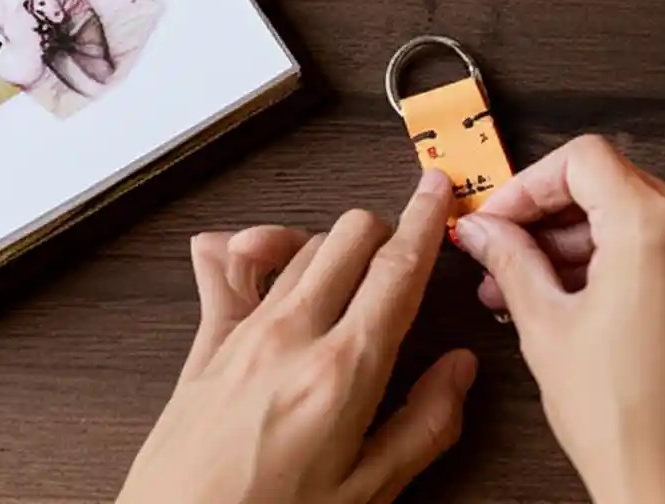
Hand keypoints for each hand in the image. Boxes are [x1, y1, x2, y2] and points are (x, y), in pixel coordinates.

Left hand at [118, 171, 477, 503]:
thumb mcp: (368, 494)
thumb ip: (424, 426)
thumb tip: (460, 370)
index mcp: (342, 372)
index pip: (397, 268)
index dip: (425, 221)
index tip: (437, 191)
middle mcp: (292, 335)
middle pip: (349, 234)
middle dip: (385, 228)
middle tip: (405, 249)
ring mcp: (242, 331)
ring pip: (301, 242)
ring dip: (334, 243)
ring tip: (353, 270)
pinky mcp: (204, 341)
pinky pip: (222, 261)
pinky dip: (251, 247)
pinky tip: (266, 259)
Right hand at [453, 136, 664, 503]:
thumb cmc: (625, 426)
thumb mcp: (547, 329)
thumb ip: (511, 261)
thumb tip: (484, 230)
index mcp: (656, 230)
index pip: (585, 161)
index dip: (530, 185)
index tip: (502, 218)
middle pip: (621, 188)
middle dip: (558, 220)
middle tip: (511, 256)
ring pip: (655, 225)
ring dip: (597, 246)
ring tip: (547, 292)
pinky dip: (644, 270)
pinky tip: (603, 310)